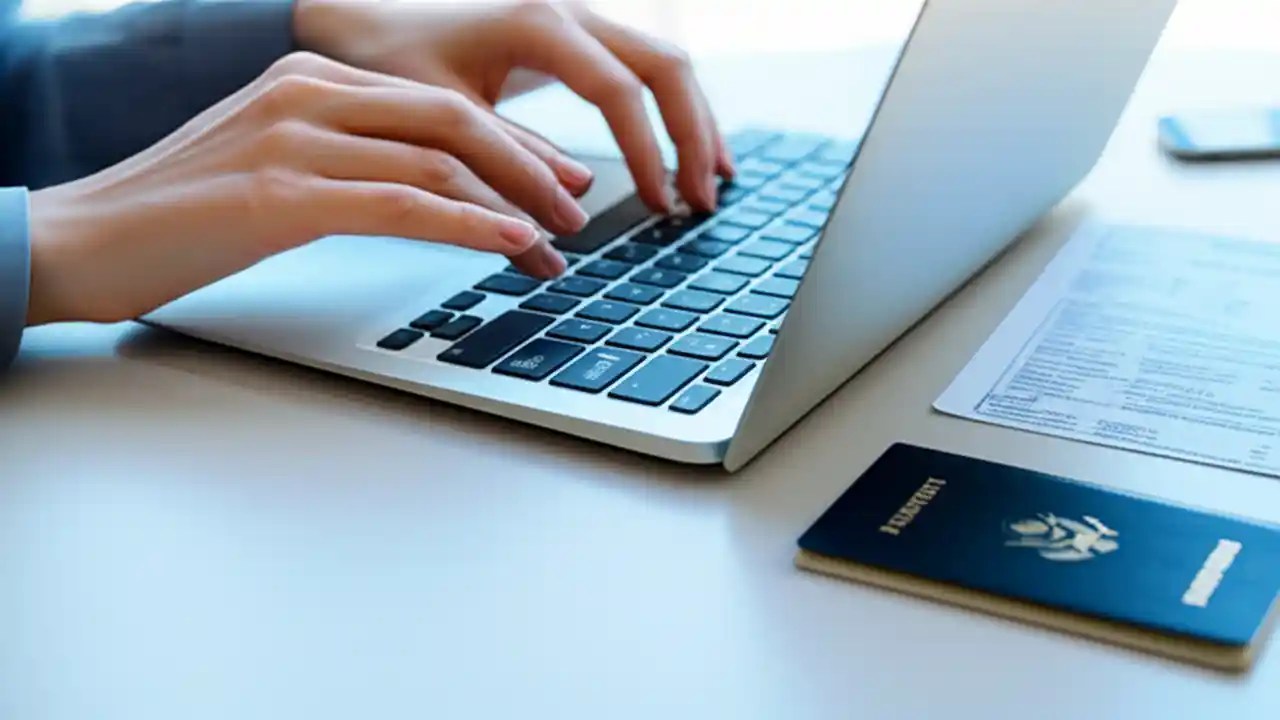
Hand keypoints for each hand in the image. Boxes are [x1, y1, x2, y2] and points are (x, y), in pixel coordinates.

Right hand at [26, 52, 585, 325]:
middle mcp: (310, 91)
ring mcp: (295, 137)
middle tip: (577, 209)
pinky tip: (510, 242)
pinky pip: (401, 203)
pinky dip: (467, 224)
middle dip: (530, 168)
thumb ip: (351, 160)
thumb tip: (430, 193)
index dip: (513, 144)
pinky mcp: (282, 192)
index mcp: (314, 77)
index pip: (440, 105)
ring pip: (438, 161)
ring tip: (557, 244)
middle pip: (455, 122)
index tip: (559, 179)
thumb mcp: (280, 165)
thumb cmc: (186, 212)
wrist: (85, 237)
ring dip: (512, 206)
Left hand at [294, 0, 735, 213]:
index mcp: (538, 22)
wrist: (363, 20)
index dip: (648, 154)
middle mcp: (568, 9)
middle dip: (692, 137)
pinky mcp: (578, 37)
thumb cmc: (391, 63)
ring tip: (711, 183)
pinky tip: (685, 153)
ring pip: (664, 64)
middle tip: (702, 200)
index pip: (621, 91)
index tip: (659, 205)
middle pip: (664, 67)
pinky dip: (670, 114)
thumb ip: (509, 163)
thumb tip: (575, 213)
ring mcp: (578, 17)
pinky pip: (644, 69)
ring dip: (694, 124)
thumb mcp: (446, 119)